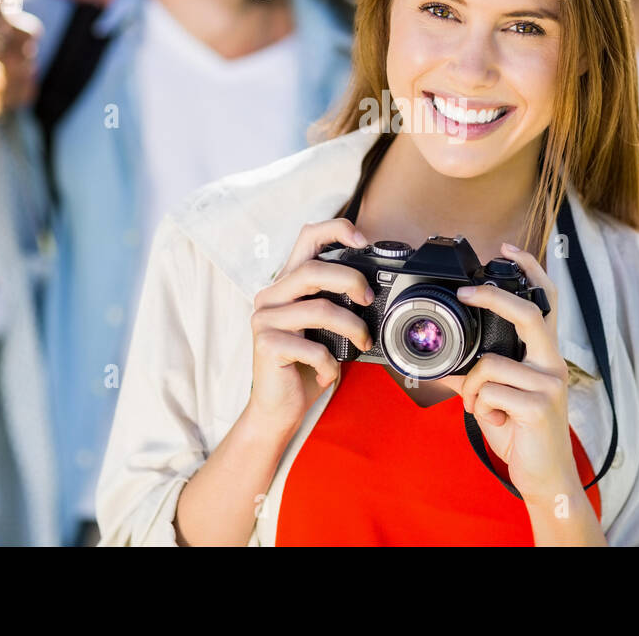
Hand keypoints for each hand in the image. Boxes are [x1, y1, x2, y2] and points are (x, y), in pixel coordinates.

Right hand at [244, 219, 375, 436]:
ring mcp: (265, 320)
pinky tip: (328, 372)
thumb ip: (337, 303)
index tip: (364, 241)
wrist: (278, 409)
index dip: (336, 230)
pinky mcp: (266, 346)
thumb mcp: (324, 328)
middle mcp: (270, 296)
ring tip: (362, 342)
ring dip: (352, 328)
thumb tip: (373, 290)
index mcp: (286, 284)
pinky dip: (331, 363)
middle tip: (368, 299)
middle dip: (350, 280)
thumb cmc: (305, 365)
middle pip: (313, 270)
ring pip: (319, 309)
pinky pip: (313, 348)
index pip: (307, 238)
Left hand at [457, 243, 579, 502]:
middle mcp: (552, 364)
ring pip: (490, 364)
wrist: (545, 478)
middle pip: (528, 314)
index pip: (545, 302)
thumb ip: (477, 377)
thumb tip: (445, 366)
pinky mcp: (538, 406)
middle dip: (493, 297)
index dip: (530, 271)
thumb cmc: (523, 435)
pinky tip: (495, 420)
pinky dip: (480, 406)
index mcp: (545, 356)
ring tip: (480, 407)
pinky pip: (489, 391)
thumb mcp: (498, 400)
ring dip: (471, 388)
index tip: (508, 249)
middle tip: (466, 292)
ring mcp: (548, 384)